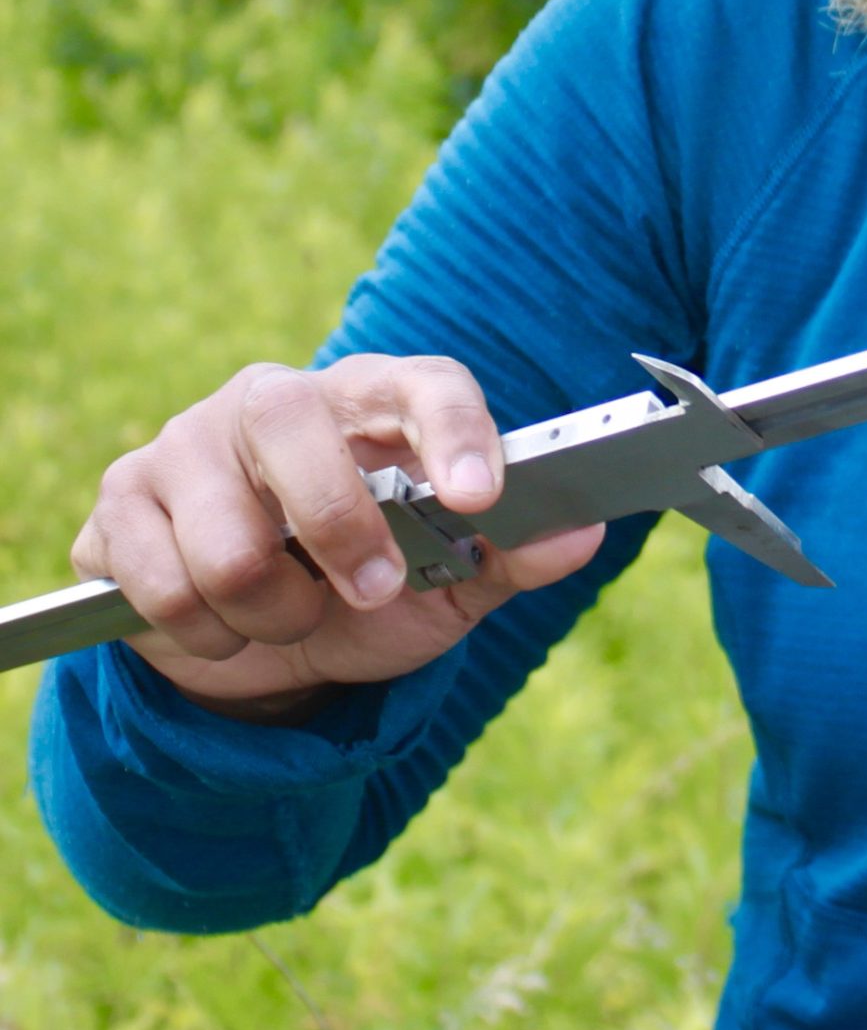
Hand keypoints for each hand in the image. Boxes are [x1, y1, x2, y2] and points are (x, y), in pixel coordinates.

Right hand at [70, 354, 605, 721]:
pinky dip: (207, 632)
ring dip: (275, 610)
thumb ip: (515, 555)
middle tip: (375, 591)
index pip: (423, 382)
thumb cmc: (373, 586)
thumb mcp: (451, 582)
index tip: (480, 500)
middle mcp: (275, 400)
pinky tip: (225, 624)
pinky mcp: (121, 504)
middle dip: (340, 526)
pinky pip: (160, 584)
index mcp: (373, 400)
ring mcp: (187, 444)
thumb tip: (582, 534)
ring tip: (294, 612)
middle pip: (294, 425)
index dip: (454, 432)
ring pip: (226, 537)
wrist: (267, 647)